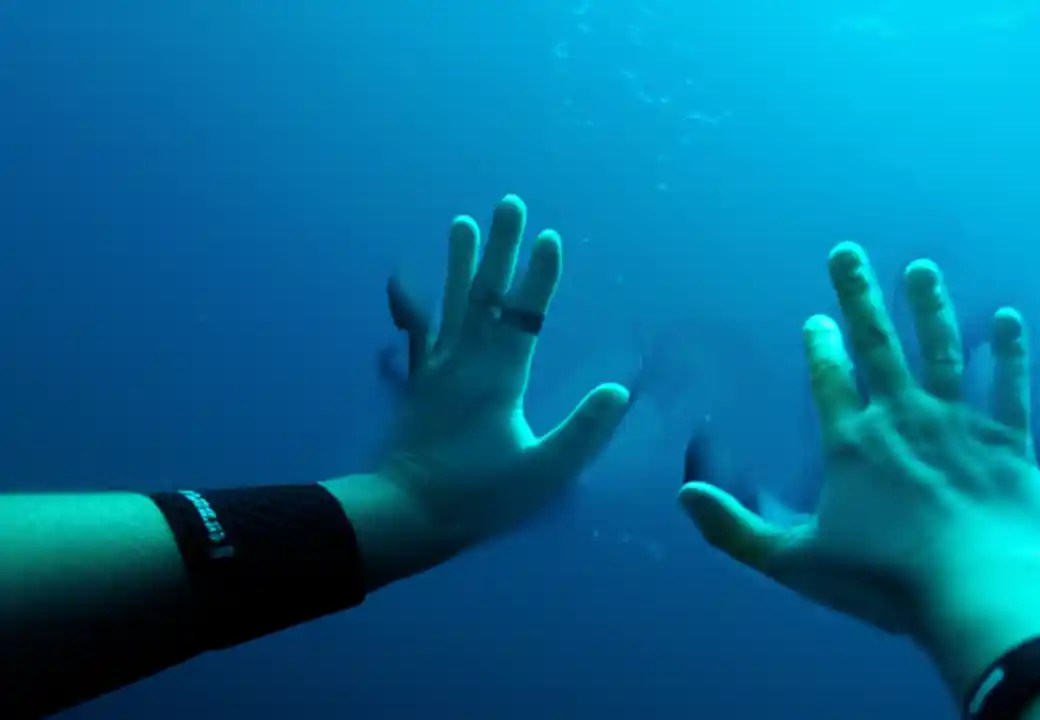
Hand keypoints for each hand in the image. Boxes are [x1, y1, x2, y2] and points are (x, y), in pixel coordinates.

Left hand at [325, 195, 629, 586]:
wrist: (402, 512)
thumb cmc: (478, 496)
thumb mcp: (542, 472)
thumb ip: (582, 432)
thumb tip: (617, 389)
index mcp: (500, 378)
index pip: (525, 316)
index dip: (539, 277)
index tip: (550, 235)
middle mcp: (467, 362)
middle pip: (487, 295)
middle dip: (501, 249)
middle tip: (509, 202)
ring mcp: (438, 370)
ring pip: (453, 304)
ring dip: (460, 263)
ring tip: (461, 223)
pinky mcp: (420, 384)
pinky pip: (422, 332)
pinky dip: (423, 305)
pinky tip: (418, 289)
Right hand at [679, 242, 1039, 687]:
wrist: (981, 590)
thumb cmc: (886, 580)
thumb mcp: (796, 563)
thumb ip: (735, 530)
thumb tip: (683, 496)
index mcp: (853, 444)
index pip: (830, 379)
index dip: (820, 347)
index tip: (815, 320)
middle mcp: (903, 418)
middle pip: (878, 344)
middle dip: (860, 296)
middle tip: (849, 252)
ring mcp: (960, 424)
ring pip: (942, 351)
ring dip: (930, 307)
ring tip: (922, 268)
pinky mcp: (1009, 442)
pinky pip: (1009, 386)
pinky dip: (1009, 352)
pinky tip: (1008, 319)